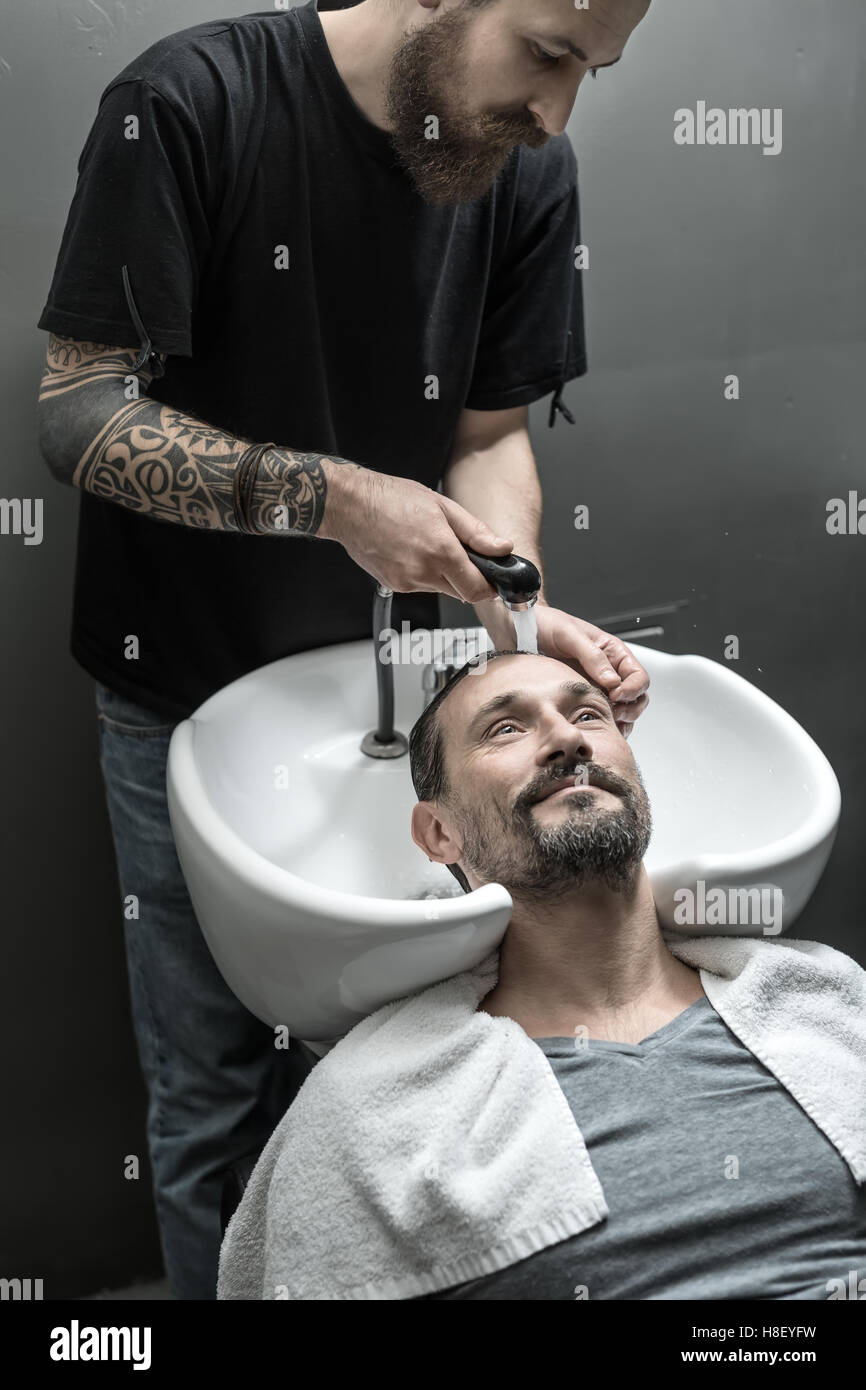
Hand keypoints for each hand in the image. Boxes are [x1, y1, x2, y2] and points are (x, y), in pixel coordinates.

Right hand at [322, 464, 513, 603]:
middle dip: (467, 577)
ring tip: (427, 544)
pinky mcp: (393, 585)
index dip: (490, 588)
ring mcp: (406, 581)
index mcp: (440, 550)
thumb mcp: (443, 506)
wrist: (350, 505)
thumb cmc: (391, 499)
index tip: (493, 580)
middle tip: (459, 553)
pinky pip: (420, 586)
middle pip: (461, 592)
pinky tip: (411, 551)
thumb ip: (476, 532)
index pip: (477, 589)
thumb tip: (502, 549)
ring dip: (444, 574)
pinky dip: (424, 573)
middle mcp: (423, 571)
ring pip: (440, 589)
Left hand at [532, 604, 649, 737]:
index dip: (632, 689)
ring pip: (624, 711)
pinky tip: (593, 728)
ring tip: (604, 725)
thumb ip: (592, 656)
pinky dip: (604, 726)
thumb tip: (613, 681)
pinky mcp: (584, 699)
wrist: (521, 630)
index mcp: (613, 652)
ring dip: (621, 721)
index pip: (638, 676)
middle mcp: (610, 671)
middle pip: (637, 697)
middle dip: (630, 709)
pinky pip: (603, 717)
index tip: (615, 696)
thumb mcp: (569, 634)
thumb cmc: (547, 625)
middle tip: (613, 713)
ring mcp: (598, 687)